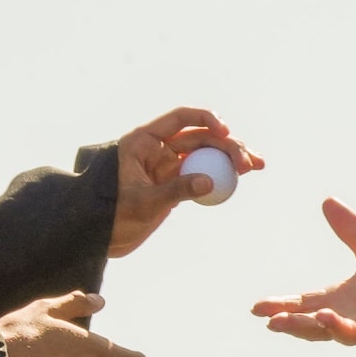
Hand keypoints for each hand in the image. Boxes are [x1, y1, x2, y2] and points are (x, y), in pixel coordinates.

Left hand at [110, 107, 263, 257]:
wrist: (99, 237)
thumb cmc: (110, 215)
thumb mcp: (142, 203)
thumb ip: (176, 191)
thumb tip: (210, 181)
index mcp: (144, 141)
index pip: (180, 119)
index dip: (206, 119)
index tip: (225, 133)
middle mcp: (158, 150)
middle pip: (201, 137)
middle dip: (227, 146)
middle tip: (247, 163)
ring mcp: (168, 167)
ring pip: (206, 155)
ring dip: (231, 158)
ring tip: (256, 166)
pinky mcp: (175, 185)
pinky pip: (203, 175)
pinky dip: (222, 176)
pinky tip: (242, 178)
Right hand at [251, 199, 355, 355]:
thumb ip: (353, 233)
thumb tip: (327, 201)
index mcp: (345, 303)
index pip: (307, 306)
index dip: (283, 307)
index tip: (257, 309)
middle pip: (320, 327)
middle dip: (299, 325)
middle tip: (275, 324)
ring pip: (352, 335)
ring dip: (337, 328)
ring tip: (323, 318)